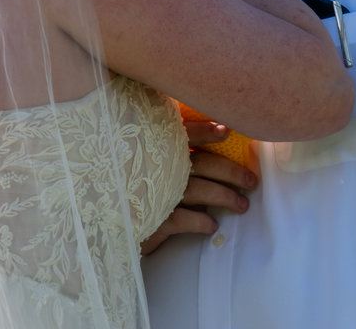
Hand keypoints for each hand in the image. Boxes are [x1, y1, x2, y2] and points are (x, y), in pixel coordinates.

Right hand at [138, 119, 259, 256]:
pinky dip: (199, 221)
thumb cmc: (126, 185)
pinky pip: (180, 220)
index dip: (205, 131)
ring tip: (242, 205)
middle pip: (202, 164)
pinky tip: (212, 225)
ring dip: (223, 197)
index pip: (183, 134)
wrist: (104, 217)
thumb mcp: (140, 159)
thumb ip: (163, 147)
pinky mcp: (151, 219)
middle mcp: (157, 167)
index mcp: (155, 147)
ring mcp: (154, 193)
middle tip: (252, 181)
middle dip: (230, 172)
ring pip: (197, 191)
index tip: (226, 130)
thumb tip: (199, 134)